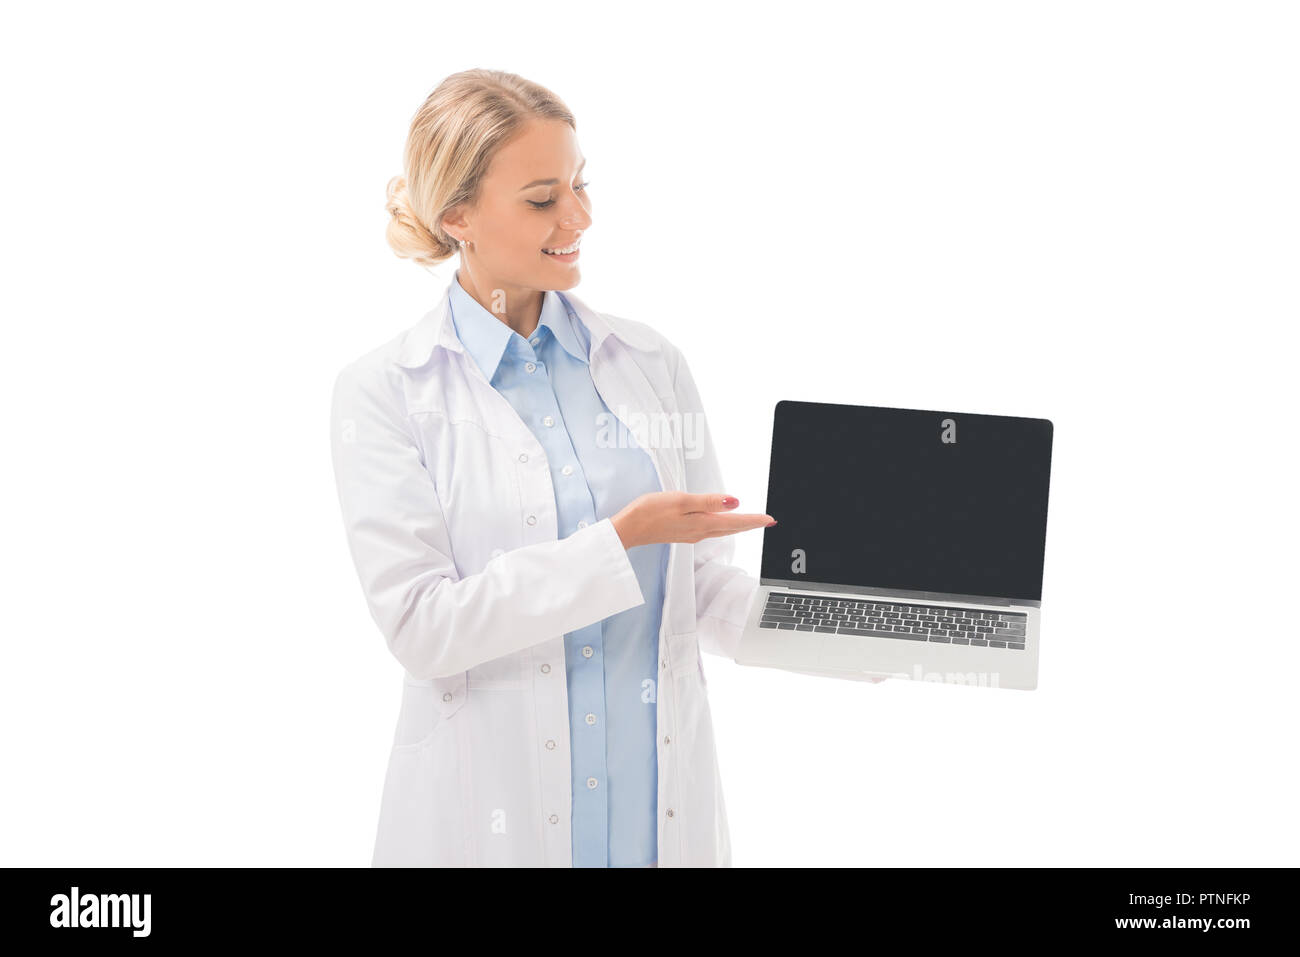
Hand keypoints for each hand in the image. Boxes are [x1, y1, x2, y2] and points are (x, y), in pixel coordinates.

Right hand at [611, 492, 773, 549]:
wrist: (629, 528)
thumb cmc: (650, 511)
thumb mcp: (681, 500)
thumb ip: (709, 502)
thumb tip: (735, 503)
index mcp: (702, 523)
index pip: (735, 522)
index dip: (754, 520)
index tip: (771, 519)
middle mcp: (699, 532)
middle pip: (731, 529)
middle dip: (750, 525)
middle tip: (767, 521)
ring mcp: (691, 534)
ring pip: (721, 530)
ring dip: (738, 526)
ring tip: (750, 522)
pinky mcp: (682, 533)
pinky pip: (710, 530)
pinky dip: (722, 527)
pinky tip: (721, 523)